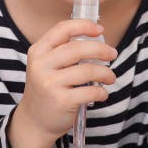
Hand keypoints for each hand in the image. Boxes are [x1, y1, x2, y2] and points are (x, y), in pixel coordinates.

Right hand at [8, 19, 116, 147]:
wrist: (34, 121)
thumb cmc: (47, 89)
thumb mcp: (45, 65)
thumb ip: (63, 51)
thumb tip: (96, 39)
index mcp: (38, 51)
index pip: (62, 30)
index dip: (84, 26)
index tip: (100, 29)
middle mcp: (41, 65)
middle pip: (77, 49)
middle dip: (101, 49)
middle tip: (112, 54)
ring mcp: (50, 84)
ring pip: (87, 70)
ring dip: (105, 72)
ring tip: (110, 77)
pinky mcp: (61, 101)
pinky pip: (90, 92)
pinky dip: (101, 92)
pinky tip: (102, 93)